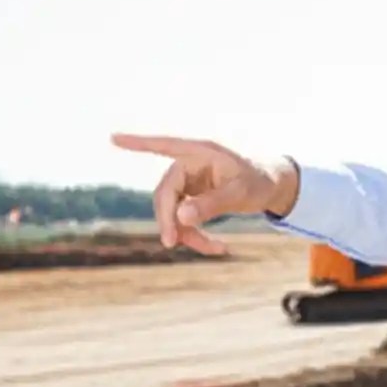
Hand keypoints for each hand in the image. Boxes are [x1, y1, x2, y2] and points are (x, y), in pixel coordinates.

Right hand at [111, 134, 299, 254]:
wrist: (273, 187)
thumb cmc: (259, 181)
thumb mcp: (240, 193)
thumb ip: (212, 203)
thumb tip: (180, 217)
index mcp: (200, 153)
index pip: (165, 146)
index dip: (138, 143)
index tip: (113, 138)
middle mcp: (190, 165)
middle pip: (165, 194)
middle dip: (168, 220)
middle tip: (172, 244)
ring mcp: (189, 183)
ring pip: (173, 212)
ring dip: (186, 234)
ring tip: (215, 249)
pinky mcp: (192, 199)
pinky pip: (183, 220)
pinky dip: (195, 235)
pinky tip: (218, 247)